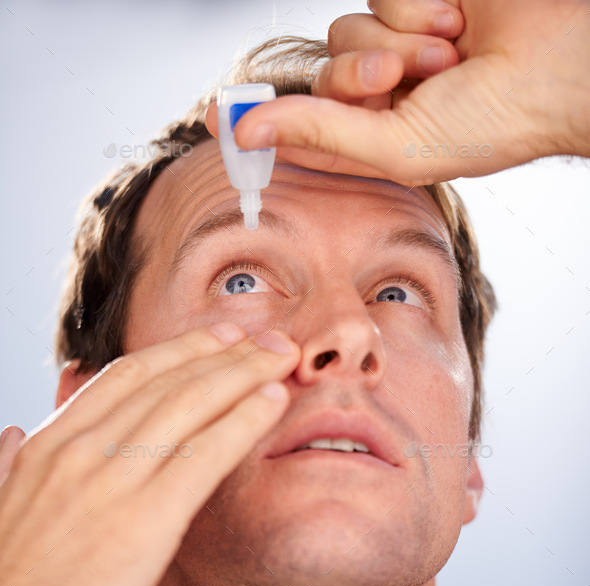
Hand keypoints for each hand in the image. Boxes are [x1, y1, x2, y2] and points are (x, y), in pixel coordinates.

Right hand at [0, 325, 298, 585]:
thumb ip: (8, 467)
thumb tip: (11, 434)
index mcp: (47, 446)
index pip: (122, 376)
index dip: (175, 352)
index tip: (213, 339)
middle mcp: (81, 450)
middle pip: (166, 380)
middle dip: (222, 352)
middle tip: (265, 337)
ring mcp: (112, 480)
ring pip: (190, 404)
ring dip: (243, 373)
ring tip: (282, 356)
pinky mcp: (145, 520)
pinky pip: (205, 454)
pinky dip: (244, 420)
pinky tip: (273, 401)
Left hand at [206, 0, 589, 184]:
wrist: (555, 67)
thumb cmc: (491, 122)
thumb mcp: (397, 146)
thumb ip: (320, 134)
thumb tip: (245, 133)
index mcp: (373, 138)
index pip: (301, 128)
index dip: (257, 121)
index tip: (213, 118)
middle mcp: (379, 93)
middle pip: (321, 72)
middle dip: (355, 73)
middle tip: (399, 79)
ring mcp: (397, 43)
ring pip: (347, 27)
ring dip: (396, 40)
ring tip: (449, 54)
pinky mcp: (415, 0)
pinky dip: (415, 5)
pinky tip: (458, 21)